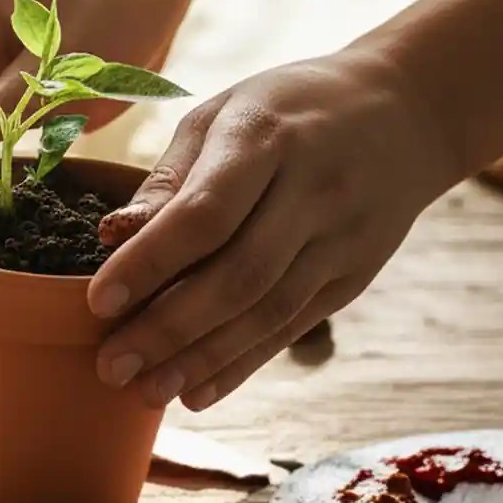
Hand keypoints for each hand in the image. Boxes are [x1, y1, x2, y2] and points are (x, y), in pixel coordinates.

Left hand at [88, 51, 457, 410]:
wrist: (405, 112)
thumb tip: (113, 234)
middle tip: (110, 366)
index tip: (97, 302)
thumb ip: (170, 178)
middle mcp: (312, 191)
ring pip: (267, 311)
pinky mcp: (355, 275)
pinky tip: (197, 391)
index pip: (205, 213)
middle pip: (237, 274)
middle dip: (168, 328)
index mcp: (267, 137)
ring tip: (146, 392)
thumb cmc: (287, 110)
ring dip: (202, 359)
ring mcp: (341, 238)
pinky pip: (292, 327)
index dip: (149, 263)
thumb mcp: (223, 115)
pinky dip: (242, 364)